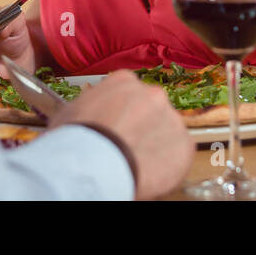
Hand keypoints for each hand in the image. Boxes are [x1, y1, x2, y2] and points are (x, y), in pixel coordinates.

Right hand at [50, 70, 193, 199]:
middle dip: (142, 128)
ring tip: (137, 164)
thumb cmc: (75, 139)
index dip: (124, 113)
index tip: (119, 127)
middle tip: (128, 148)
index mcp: (124, 81)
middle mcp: (152, 93)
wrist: (92, 162)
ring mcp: (171, 118)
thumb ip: (90, 106)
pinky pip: (179, 155)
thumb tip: (88, 115)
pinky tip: (150, 173)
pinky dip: (169, 166)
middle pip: (152, 111)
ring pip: (166, 133)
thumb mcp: (71, 111)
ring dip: (155, 146)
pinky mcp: (184, 145)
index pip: (130, 93)